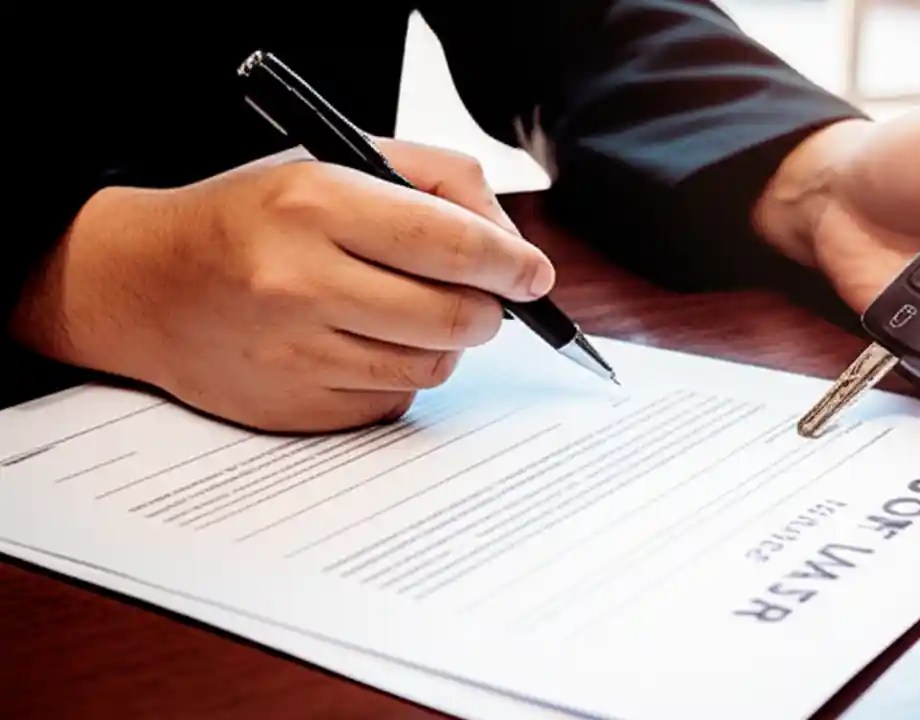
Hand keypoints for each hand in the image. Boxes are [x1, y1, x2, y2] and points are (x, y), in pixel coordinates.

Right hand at [9, 140, 554, 431]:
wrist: (147, 284)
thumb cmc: (255, 216)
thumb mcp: (337, 163)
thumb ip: (438, 183)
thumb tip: (511, 246)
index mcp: (314, 204)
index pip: (451, 243)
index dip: (510, 263)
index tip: (534, 274)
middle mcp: (300, 282)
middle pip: (455, 316)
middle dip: (490, 309)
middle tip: (483, 297)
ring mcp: (295, 354)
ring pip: (432, 366)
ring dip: (447, 341)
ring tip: (412, 311)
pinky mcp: (296, 408)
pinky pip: (395, 401)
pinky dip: (401, 374)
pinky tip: (366, 343)